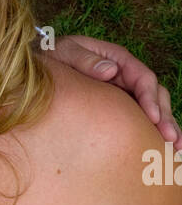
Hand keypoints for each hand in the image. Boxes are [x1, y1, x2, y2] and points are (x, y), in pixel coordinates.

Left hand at [52, 34, 180, 149]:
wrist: (37, 73)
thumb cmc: (52, 59)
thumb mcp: (65, 53)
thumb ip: (85, 60)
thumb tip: (111, 70)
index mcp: (117, 60)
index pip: (142, 77)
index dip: (149, 97)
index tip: (152, 117)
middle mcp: (126, 76)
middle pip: (155, 95)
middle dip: (164, 117)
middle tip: (170, 139)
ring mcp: (124, 92)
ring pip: (154, 109)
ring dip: (166, 127)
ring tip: (175, 149)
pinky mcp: (119, 108)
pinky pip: (140, 120)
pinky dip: (152, 134)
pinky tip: (162, 151)